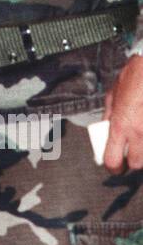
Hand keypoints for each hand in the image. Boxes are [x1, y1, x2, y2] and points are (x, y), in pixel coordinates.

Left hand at [103, 55, 142, 169]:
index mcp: (120, 125)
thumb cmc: (134, 76)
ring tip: (140, 139)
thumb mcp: (113, 96)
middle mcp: (138, 132)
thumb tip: (105, 129)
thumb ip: (109, 116)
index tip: (114, 165)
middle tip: (131, 152)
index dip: (113, 167)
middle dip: (133, 161)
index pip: (112, 160)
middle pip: (135, 164)